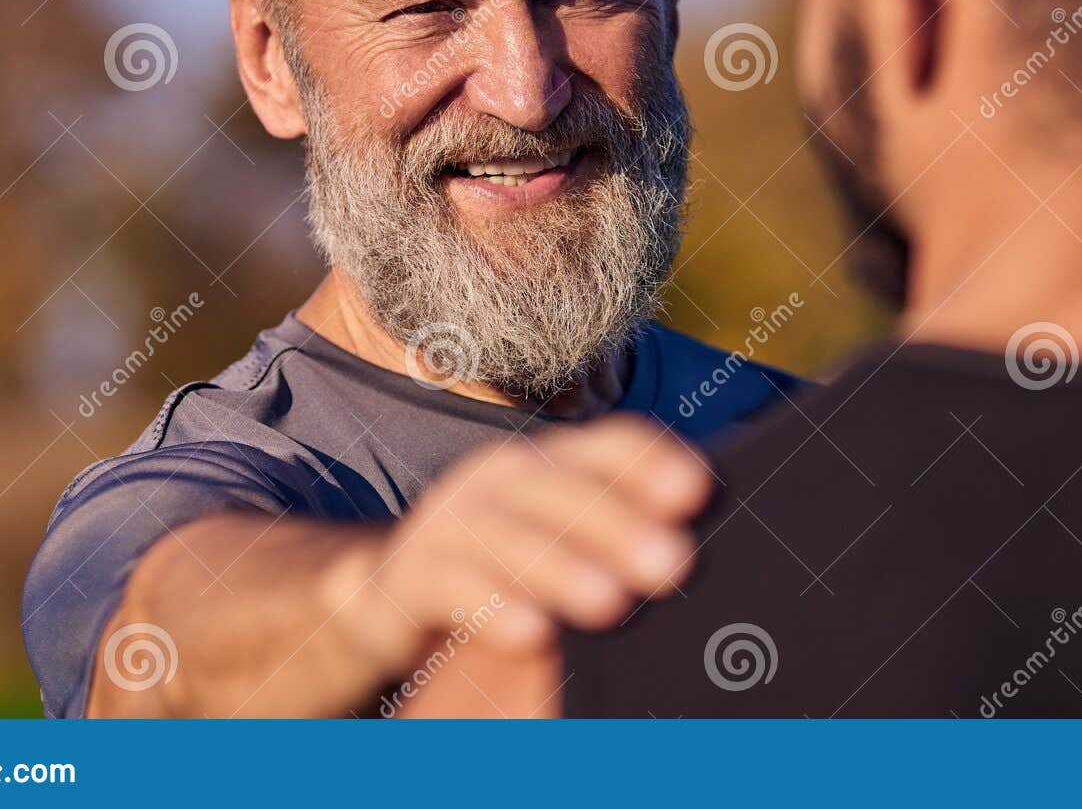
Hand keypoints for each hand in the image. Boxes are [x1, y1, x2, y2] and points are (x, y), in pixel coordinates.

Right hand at [330, 413, 712, 675]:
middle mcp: (499, 481)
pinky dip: (491, 606)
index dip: (649, 462)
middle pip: (562, 490)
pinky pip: (450, 586)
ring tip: (611, 604)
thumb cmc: (497, 570)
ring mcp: (448, 523)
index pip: (605, 446)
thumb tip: (697, 555)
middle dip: (619, 524)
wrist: (383, 595)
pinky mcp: (408, 576)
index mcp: (547, 465)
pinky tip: (531, 634)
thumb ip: (616, 536)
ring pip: (508, 537)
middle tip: (674, 564)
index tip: (698, 492)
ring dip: (561, 568)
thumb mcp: (556, 541)